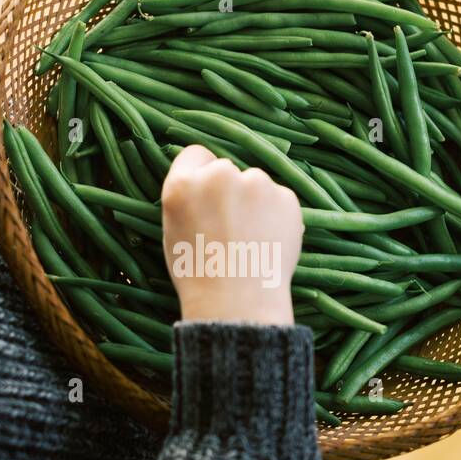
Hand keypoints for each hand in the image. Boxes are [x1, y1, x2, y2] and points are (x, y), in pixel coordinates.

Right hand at [161, 145, 301, 324]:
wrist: (238, 304)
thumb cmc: (199, 275)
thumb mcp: (174, 232)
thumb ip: (187, 199)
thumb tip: (204, 185)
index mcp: (183, 184)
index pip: (195, 155)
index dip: (200, 175)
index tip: (206, 196)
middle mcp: (219, 175)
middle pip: (225, 170)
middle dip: (228, 190)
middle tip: (228, 227)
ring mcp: (256, 184)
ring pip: (255, 185)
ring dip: (253, 202)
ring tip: (249, 241)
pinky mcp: (286, 197)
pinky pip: (278, 200)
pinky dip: (276, 216)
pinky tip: (267, 242)